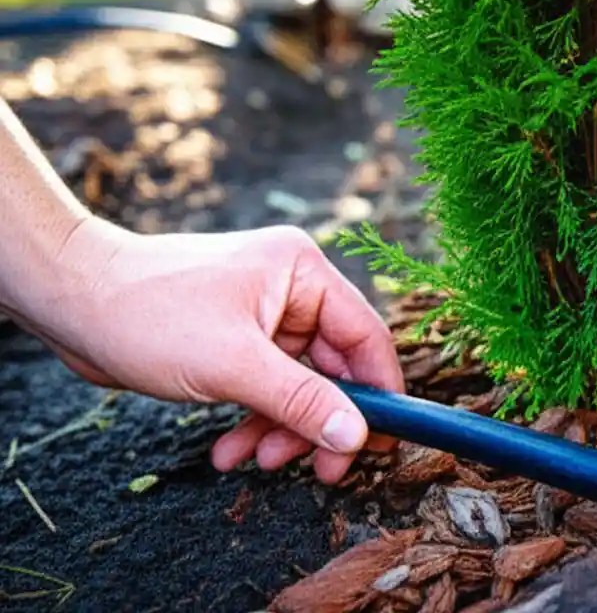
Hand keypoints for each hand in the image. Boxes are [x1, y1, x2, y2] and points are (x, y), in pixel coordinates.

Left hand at [19, 218, 404, 483]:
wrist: (69, 301)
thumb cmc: (148, 312)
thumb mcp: (233, 365)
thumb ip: (301, 401)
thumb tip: (355, 435)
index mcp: (303, 272)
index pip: (365, 337)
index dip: (378, 392)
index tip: (381, 441)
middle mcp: (292, 289)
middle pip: (334, 368)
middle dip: (319, 421)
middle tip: (322, 470)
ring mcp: (263, 316)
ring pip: (297, 386)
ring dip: (281, 429)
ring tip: (256, 461)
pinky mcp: (235, 341)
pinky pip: (264, 389)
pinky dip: (253, 421)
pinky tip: (229, 451)